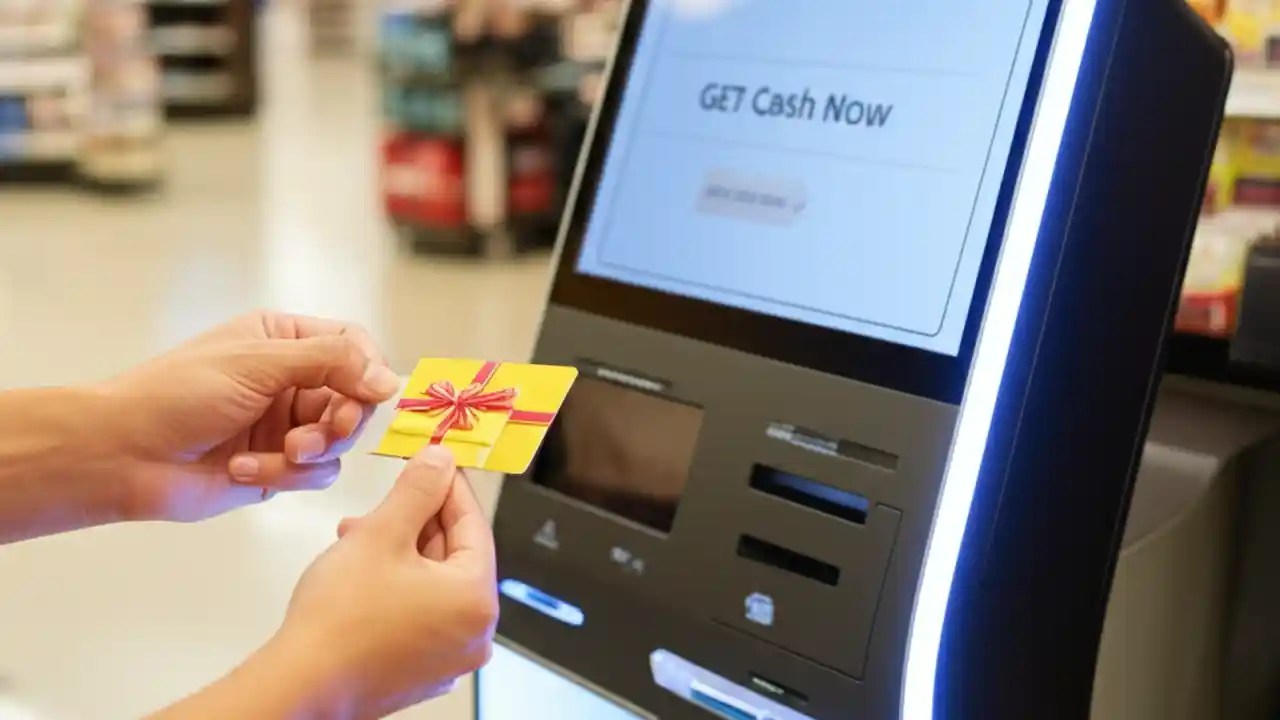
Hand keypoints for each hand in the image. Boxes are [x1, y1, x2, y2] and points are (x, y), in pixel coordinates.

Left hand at [102, 311, 400, 521]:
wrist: (122, 454)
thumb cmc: (179, 394)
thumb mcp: (258, 363)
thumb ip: (330, 363)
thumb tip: (392, 381)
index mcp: (285, 339)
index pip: (354, 345)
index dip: (368, 370)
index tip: (370, 394)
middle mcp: (292, 379)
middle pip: (355, 397)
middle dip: (339, 421)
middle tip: (321, 434)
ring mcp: (286, 425)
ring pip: (339, 441)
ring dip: (310, 451)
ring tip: (277, 454)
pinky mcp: (277, 467)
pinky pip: (315, 474)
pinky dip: (284, 474)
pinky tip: (242, 469)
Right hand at [275, 446, 497, 716]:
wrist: (300, 686)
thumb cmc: (341, 614)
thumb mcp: (382, 533)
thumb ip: (417, 489)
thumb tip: (441, 459)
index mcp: (477, 600)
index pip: (474, 525)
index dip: (449, 487)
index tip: (434, 461)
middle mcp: (474, 634)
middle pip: (454, 556)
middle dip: (416, 522)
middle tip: (384, 499)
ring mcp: (449, 659)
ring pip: (432, 584)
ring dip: (400, 552)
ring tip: (356, 534)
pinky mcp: (420, 673)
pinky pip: (420, 615)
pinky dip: (397, 588)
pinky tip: (361, 572)